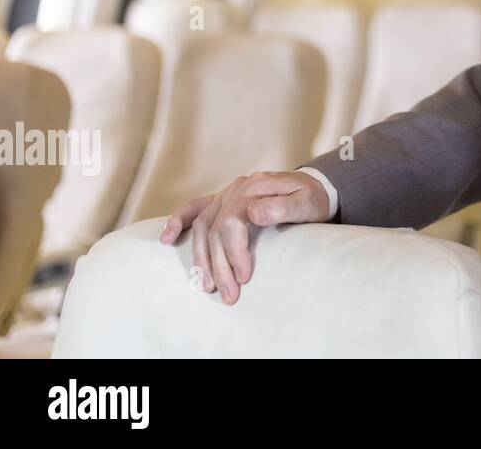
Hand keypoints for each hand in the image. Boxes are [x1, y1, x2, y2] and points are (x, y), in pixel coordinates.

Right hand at [159, 171, 330, 304]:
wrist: (315, 188)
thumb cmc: (313, 198)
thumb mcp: (308, 203)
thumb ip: (283, 207)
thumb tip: (253, 214)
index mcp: (256, 187)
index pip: (232, 221)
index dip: (235, 251)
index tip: (245, 276)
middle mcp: (237, 189)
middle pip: (215, 228)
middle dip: (219, 264)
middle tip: (229, 294)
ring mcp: (227, 194)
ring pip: (202, 226)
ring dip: (201, 257)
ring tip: (206, 285)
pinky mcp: (222, 202)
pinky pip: (194, 209)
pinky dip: (178, 222)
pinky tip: (166, 239)